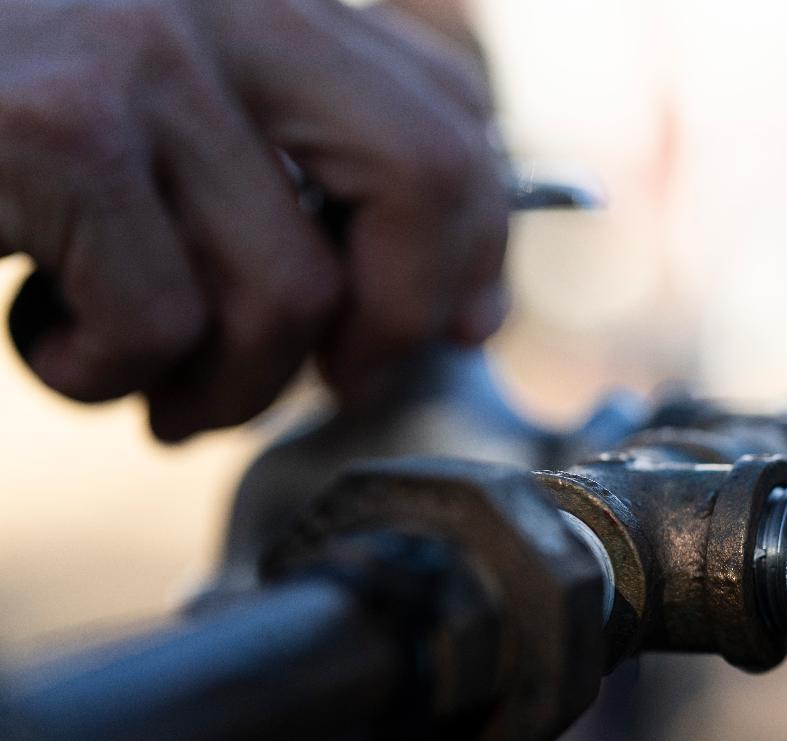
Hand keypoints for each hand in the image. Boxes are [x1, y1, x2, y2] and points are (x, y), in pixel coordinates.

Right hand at [0, 0, 508, 440]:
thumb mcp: (153, 126)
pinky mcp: (53, 126)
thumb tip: (464, 300)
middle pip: (426, 173)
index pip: (446, 102)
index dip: (475, 237)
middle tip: (327, 379)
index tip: (449, 323)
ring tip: (126, 362)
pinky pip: (162, 318)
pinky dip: (102, 369)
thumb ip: (285, 171)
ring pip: (288, 290)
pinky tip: (38, 329)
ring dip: (213, 379)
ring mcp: (134, 48)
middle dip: (399, 318)